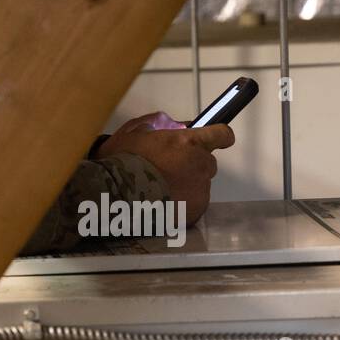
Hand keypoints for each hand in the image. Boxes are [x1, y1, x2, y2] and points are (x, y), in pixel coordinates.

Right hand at [98, 114, 234, 224]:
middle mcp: (201, 165)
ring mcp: (200, 190)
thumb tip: (164, 129)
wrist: (118, 194)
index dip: (220, 136)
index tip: (217, 139)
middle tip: (169, 169)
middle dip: (193, 164)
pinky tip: (163, 203)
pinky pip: (194, 205)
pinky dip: (182, 204)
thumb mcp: (133, 134)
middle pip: (208, 162)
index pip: (222, 134)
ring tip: (160, 190)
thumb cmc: (123, 160)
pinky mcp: (196, 211)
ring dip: (186, 185)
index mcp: (189, 142)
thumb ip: (154, 128)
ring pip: (200, 184)